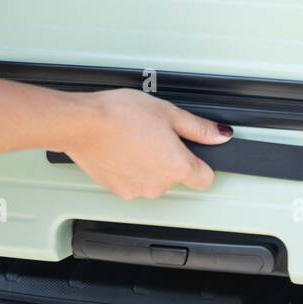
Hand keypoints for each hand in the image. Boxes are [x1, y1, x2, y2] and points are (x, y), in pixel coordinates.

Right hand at [58, 89, 229, 199]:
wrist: (82, 123)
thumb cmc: (121, 115)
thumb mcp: (168, 112)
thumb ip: (198, 128)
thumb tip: (219, 134)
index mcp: (177, 167)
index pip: (206, 178)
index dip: (202, 163)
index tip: (194, 152)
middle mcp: (159, 185)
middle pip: (177, 177)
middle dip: (171, 158)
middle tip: (156, 134)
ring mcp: (137, 190)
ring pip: (154, 180)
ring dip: (150, 164)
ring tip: (136, 139)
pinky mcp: (117, 190)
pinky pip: (133, 182)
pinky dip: (131, 169)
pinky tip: (123, 149)